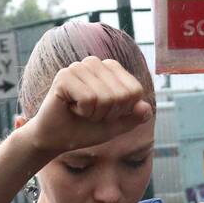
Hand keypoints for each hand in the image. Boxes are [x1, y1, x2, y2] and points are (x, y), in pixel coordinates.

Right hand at [19, 56, 152, 159]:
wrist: (56, 139)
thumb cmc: (86, 129)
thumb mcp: (116, 126)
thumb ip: (134, 117)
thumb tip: (147, 109)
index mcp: (112, 68)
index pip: (135, 91)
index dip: (123, 111)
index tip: (105, 113)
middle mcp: (95, 63)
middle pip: (122, 95)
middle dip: (108, 113)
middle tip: (90, 113)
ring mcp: (79, 67)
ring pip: (105, 97)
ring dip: (94, 113)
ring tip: (81, 110)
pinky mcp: (64, 75)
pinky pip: (88, 99)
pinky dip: (82, 111)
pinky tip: (71, 108)